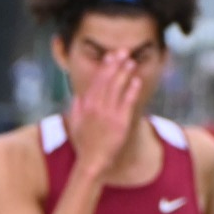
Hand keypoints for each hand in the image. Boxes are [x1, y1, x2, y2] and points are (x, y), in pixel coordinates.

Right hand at [69, 53, 143, 175]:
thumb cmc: (84, 144)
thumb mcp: (76, 123)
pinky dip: (131, 91)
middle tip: (123, 51)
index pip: (96, 80)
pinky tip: (136, 81)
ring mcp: (108, 114)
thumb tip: (78, 96)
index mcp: (86, 105)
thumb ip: (77, 108)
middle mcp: (96, 106)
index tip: (110, 56)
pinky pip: (127, 103)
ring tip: (131, 62)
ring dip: (124, 73)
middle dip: (116, 64)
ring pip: (117, 88)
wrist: (92, 161)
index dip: (105, 67)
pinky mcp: (120, 123)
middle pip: (107, 80)